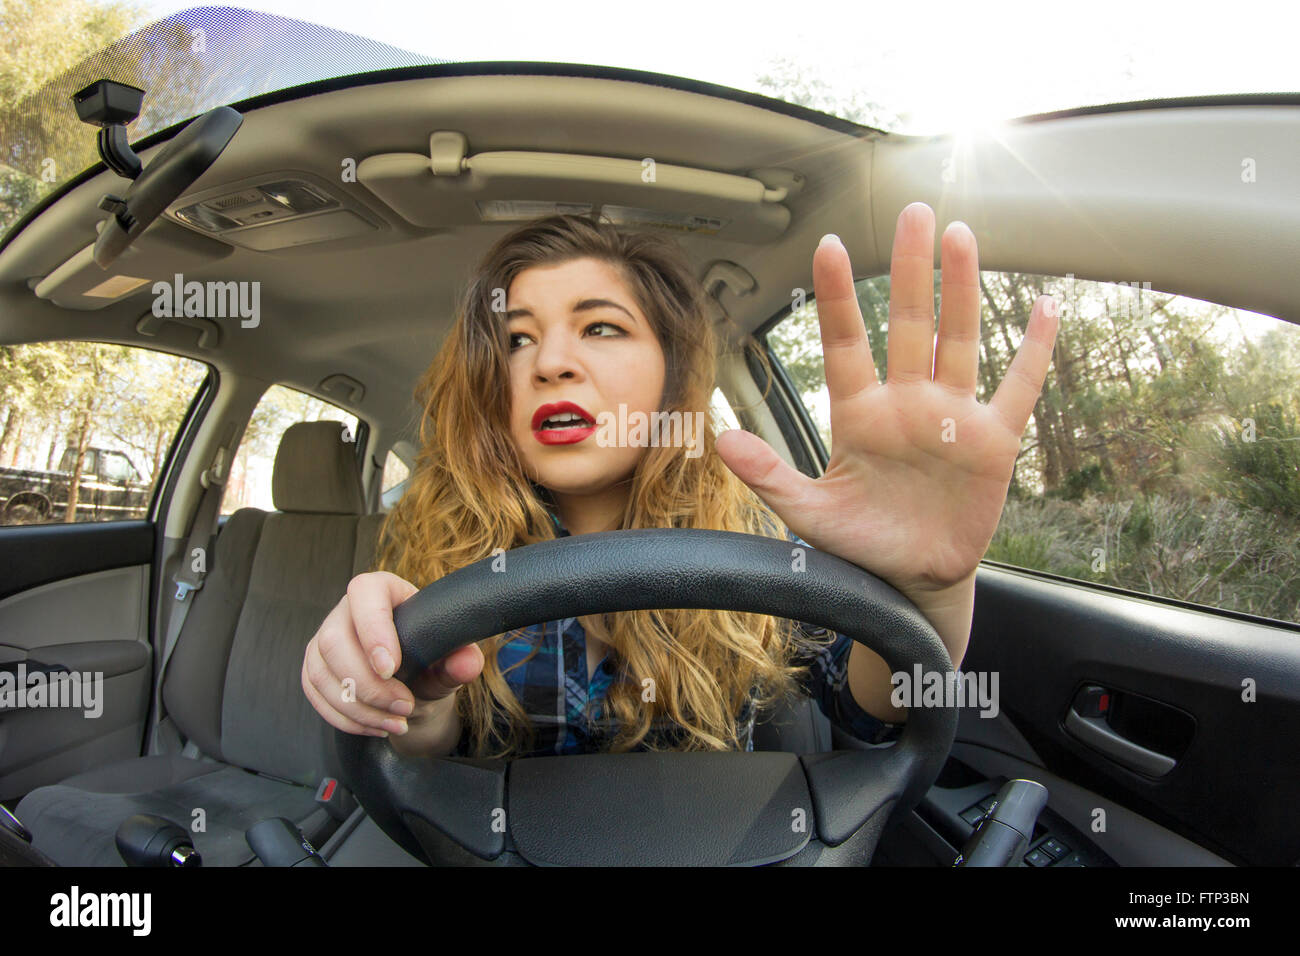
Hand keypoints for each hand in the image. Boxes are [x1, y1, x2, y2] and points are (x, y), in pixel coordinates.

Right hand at [301, 571, 483, 752]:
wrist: (415, 688)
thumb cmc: (431, 661)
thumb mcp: (449, 660)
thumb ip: (459, 659)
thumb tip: (468, 663)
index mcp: (382, 590)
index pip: (365, 594)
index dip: (373, 630)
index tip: (392, 668)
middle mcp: (345, 610)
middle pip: (333, 641)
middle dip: (368, 685)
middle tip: (404, 706)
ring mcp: (323, 639)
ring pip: (320, 673)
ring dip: (358, 708)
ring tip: (396, 723)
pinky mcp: (315, 667)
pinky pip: (315, 695)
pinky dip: (345, 718)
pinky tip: (375, 726)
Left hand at [716, 202, 1059, 602]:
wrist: (909, 582)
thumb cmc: (859, 544)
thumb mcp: (810, 512)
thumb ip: (770, 476)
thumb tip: (722, 440)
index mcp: (859, 415)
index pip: (845, 343)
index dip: (837, 297)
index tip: (827, 245)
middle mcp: (907, 404)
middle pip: (908, 323)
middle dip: (910, 269)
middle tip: (912, 211)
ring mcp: (952, 418)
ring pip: (959, 340)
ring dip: (962, 289)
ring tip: (961, 234)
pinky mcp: (994, 443)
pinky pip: (1018, 388)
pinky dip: (1034, 350)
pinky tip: (1047, 306)